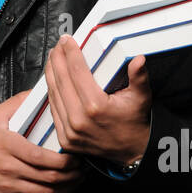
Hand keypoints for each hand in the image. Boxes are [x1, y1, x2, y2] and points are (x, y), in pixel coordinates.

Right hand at [0, 94, 84, 192]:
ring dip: (67, 187)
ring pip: (46, 192)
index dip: (64, 160)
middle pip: (48, 177)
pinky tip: (64, 188)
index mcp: (7, 146)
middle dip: (72, 174)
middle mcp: (9, 168)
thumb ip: (19, 103)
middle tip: (84, 166)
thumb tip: (42, 92)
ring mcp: (9, 186)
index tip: (77, 154)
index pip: (41, 157)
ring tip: (79, 178)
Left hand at [45, 34, 151, 165]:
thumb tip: (139, 59)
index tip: (66, 40)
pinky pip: (53, 110)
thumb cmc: (135, 123)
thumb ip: (139, 77)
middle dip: (57, 59)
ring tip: (53, 59)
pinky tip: (53, 81)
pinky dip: (52, 93)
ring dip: (51, 74)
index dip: (70, 53)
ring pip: (53, 94)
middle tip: (57, 46)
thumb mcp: (141, 98)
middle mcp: (79, 120)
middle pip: (61, 80)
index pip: (77, 71)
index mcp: (96, 107)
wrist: (132, 152)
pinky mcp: (64, 139)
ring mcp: (70, 131)